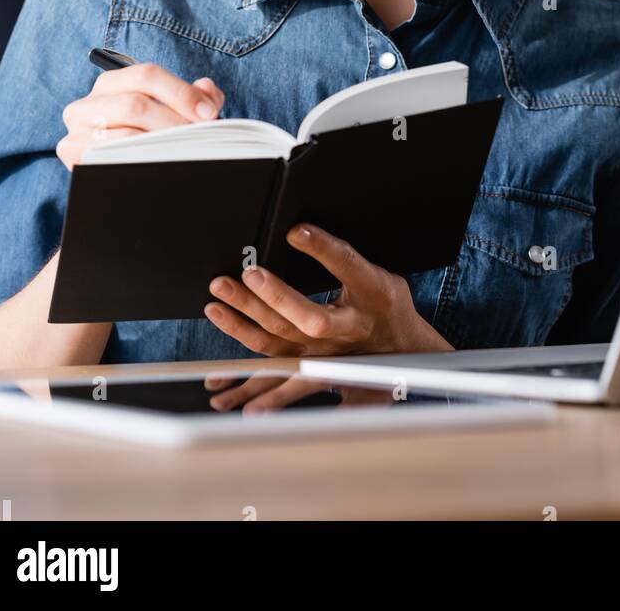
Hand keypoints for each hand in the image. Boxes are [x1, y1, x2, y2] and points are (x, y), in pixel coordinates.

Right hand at [56, 62, 224, 169]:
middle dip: (173, 121)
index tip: (208, 113)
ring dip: (162, 145)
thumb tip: (207, 91)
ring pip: (125, 135)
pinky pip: (110, 158)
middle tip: (197, 137)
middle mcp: (88, 102)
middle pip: (135, 104)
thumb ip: (193, 96)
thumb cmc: (145, 133)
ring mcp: (76, 130)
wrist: (114, 168)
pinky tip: (160, 165)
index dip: (181, 92)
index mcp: (111, 83)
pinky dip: (141, 162)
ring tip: (184, 152)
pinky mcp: (72, 155)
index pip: (146, 75)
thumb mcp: (168, 110)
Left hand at [202, 223, 452, 406]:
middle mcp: (349, 328)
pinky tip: (218, 386)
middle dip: (273, 295)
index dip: (323, 249)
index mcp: (373, 292)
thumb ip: (343, 257)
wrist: (402, 350)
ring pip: (280, 343)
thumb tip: (298, 232)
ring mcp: (326, 354)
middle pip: (307, 316)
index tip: (295, 232)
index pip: (347, 265)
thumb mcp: (379, 271)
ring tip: (216, 303)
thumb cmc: (384, 300)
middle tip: (244, 273)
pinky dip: (244, 384)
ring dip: (243, 325)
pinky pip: (273, 376)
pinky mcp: (310, 370)